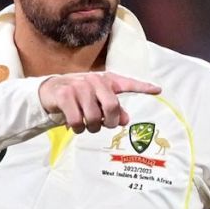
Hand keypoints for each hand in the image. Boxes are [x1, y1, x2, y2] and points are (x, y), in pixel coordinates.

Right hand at [37, 72, 160, 132]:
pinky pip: (76, 120)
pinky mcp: (64, 95)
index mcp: (106, 80)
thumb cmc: (79, 97)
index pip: (127, 83)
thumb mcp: (97, 102)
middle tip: (104, 125)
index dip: (143, 87)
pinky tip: (74, 125)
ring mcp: (78, 86)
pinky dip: (77, 128)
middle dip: (109, 122)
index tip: (158, 90)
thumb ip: (114, 111)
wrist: (51, 91)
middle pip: (112, 107)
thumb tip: (126, 120)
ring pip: (93, 117)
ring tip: (85, 125)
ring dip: (90, 127)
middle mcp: (94, 80)